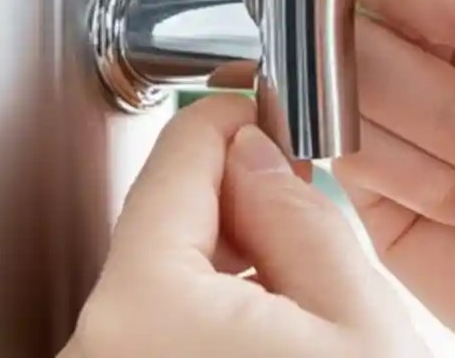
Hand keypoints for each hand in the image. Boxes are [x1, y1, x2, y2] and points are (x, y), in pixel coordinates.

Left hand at [59, 95, 428, 357]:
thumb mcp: (358, 321)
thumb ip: (301, 218)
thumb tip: (261, 157)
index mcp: (145, 306)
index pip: (177, 155)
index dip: (238, 121)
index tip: (276, 119)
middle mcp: (95, 345)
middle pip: (165, 216)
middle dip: (238, 196)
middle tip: (303, 202)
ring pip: (161, 274)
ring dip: (226, 258)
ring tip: (297, 282)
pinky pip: (155, 328)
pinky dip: (207, 312)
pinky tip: (267, 330)